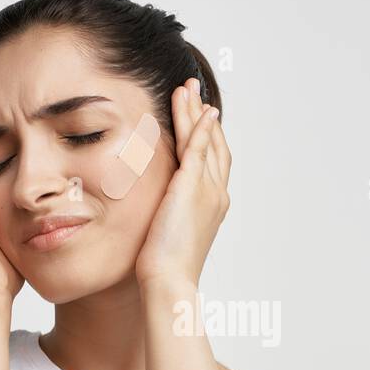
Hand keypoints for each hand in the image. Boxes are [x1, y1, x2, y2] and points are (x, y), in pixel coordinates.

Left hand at [134, 77, 231, 289]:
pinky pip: (198, 147)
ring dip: (197, 112)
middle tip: (196, 92)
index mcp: (212, 205)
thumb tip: (154, 212)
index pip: (213, 162)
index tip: (199, 117)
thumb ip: (166, 214)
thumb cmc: (164, 269)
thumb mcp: (167, 235)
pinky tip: (195, 107)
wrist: (168, 281)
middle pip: (215, 145)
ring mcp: (207, 190)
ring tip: (188, 88)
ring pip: (205, 140)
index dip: (208, 137)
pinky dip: (199, 125)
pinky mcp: (191, 187)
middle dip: (205, 117)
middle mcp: (216, 194)